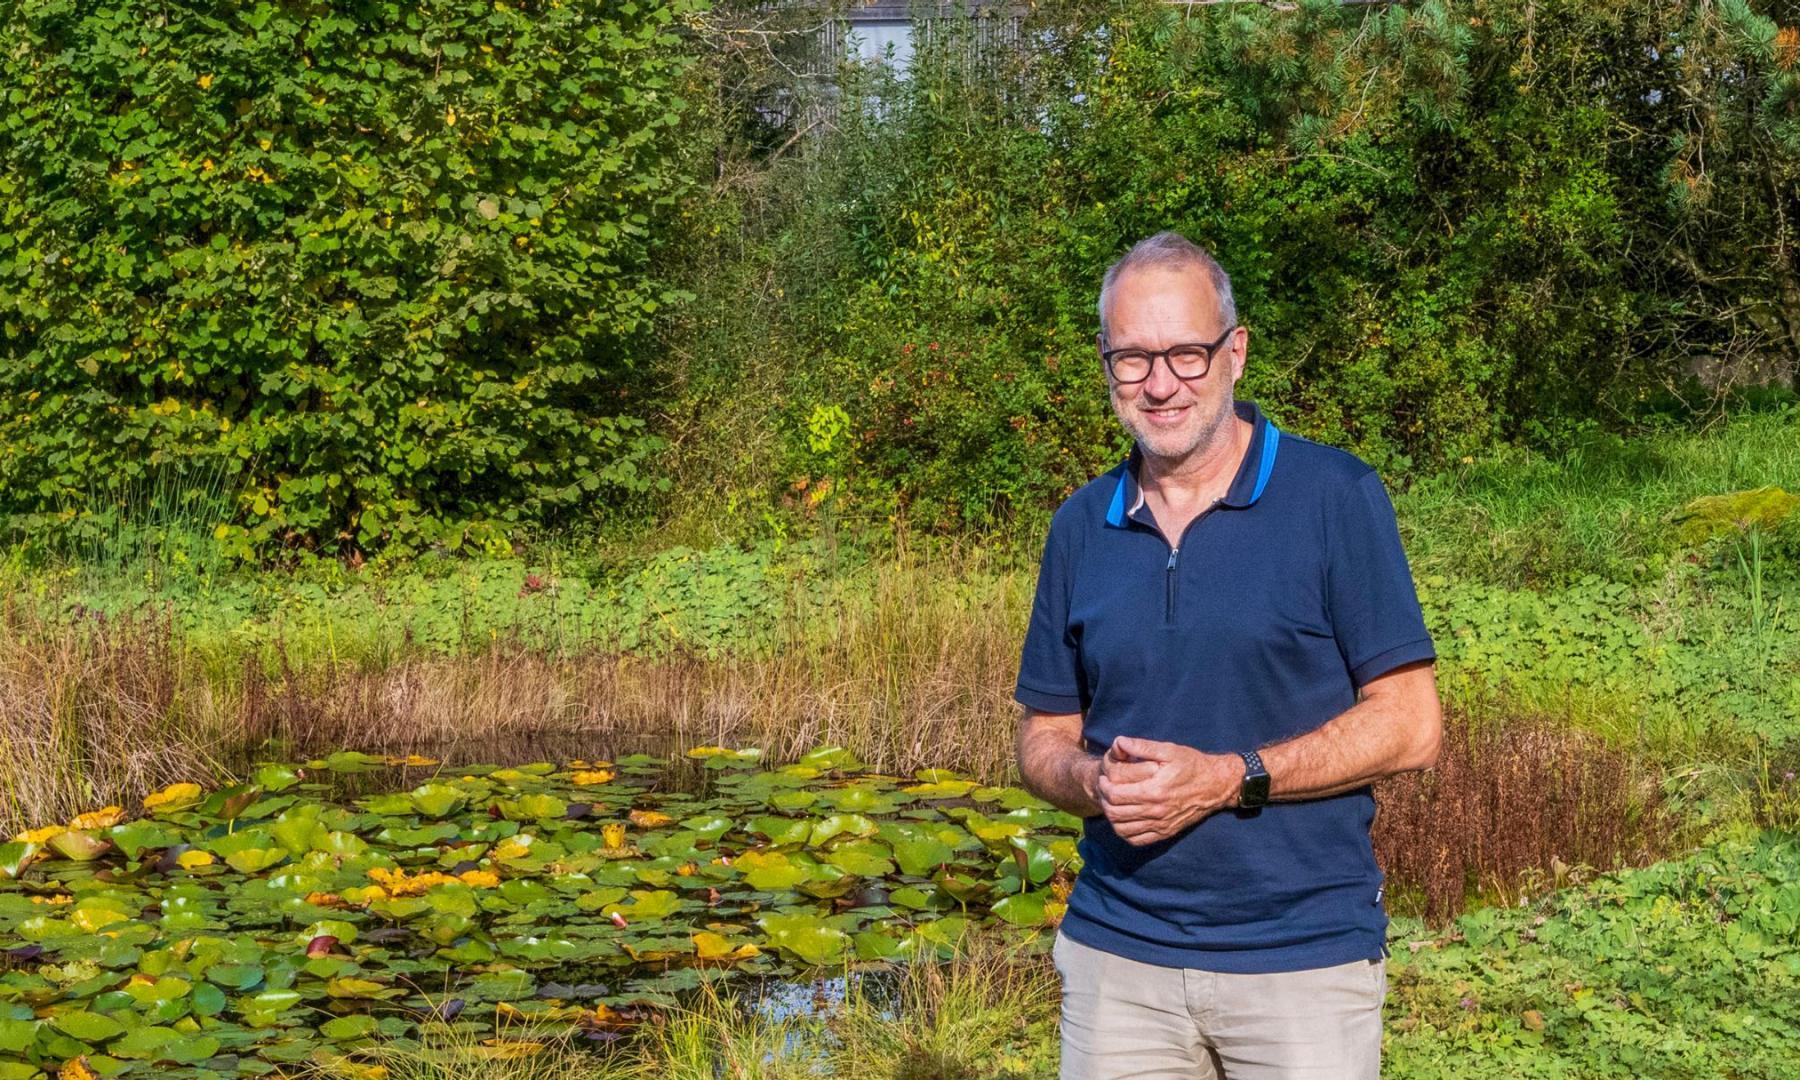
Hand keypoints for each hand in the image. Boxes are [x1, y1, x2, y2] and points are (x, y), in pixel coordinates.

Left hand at [1097, 736, 1240, 846]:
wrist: (1216, 786)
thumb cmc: (1192, 765)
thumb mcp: (1169, 750)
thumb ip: (1142, 747)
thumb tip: (1118, 742)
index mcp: (1153, 791)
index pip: (1115, 794)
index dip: (1103, 786)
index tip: (1104, 777)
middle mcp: (1155, 812)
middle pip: (1115, 813)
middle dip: (1104, 800)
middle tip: (1105, 790)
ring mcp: (1160, 825)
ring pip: (1122, 829)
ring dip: (1111, 817)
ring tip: (1112, 803)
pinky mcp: (1165, 833)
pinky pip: (1136, 840)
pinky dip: (1124, 832)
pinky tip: (1124, 819)